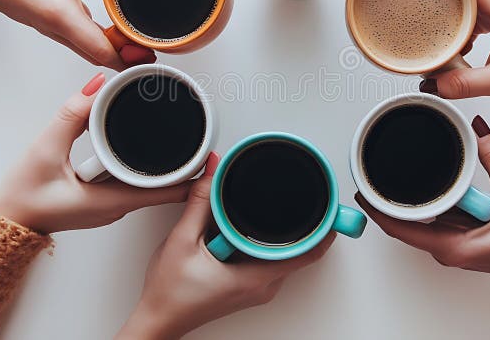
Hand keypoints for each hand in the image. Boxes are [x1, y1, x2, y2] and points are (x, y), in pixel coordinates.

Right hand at [0, 73, 197, 233]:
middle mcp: (117, 206)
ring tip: (178, 135)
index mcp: (113, 201)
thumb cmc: (23, 197)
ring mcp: (109, 204)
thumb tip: (96, 84)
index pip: (167, 191)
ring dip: (160, 161)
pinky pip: (128, 179)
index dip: (192, 175)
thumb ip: (72, 115)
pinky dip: (138, 163)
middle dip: (181, 161)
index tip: (208, 155)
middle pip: (162, 184)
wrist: (3, 222)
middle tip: (197, 133)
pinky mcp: (99, 198)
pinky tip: (138, 145)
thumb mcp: (46, 149)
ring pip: (145, 180)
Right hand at [117, 155, 335, 339]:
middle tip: (302, 191)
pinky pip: (270, 257)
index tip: (330, 205)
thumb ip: (201, 201)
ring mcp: (258, 287)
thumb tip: (215, 169)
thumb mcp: (182, 240)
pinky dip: (267, 239)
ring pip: (284, 251)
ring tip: (271, 204)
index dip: (324, 227)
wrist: (158, 320)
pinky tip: (251, 225)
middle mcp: (264, 285)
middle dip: (303, 219)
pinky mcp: (250, 284)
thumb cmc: (169, 293)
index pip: (308, 252)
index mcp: (256, 277)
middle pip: (300, 248)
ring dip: (282, 229)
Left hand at [356, 115, 489, 277]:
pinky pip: (445, 210)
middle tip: (377, 165)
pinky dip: (437, 194)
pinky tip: (434, 173)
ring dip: (415, 192)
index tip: (360, 188)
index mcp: (453, 246)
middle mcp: (451, 246)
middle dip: (392, 193)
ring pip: (427, 213)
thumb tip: (478, 128)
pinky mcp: (470, 232)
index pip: (400, 228)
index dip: (376, 208)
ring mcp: (460, 239)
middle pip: (408, 219)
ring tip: (399, 163)